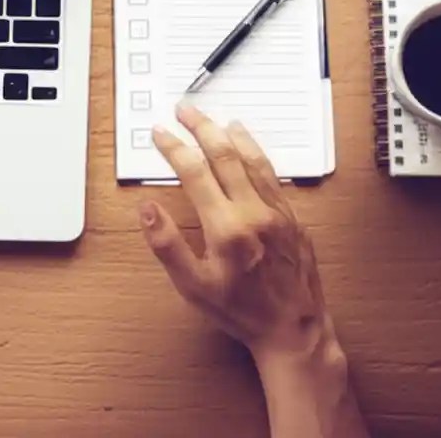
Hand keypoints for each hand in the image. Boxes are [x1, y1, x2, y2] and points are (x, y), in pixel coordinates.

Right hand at [139, 102, 328, 361]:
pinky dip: (257, 154)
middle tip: (185, 111)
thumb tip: (147, 210)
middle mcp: (253, 212)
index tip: (160, 133)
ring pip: (253, 159)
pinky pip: (273, 175)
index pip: (193, 171)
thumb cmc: (242, 312)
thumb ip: (167, 245)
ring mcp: (276, 212)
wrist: (293, 329)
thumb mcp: (193, 286)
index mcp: (225, 227)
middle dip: (201, 127)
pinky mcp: (292, 217)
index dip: (173, 147)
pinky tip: (250, 148)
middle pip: (224, 154)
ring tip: (216, 120)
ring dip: (231, 135)